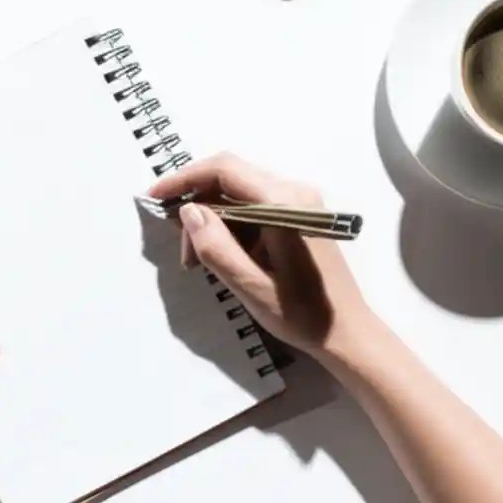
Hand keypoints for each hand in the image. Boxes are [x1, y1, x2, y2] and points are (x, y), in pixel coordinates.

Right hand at [149, 153, 373, 359]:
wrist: (347, 333)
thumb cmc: (301, 314)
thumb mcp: (250, 286)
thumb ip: (217, 247)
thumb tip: (188, 211)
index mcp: (284, 203)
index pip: (225, 169)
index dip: (185, 178)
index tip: (155, 198)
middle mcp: (294, 192)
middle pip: (230, 179)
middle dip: (196, 206)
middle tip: (182, 251)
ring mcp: (298, 202)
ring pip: (238, 194)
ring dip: (212, 221)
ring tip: (199, 262)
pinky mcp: (298, 215)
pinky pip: (253, 207)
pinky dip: (230, 226)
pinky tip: (222, 256)